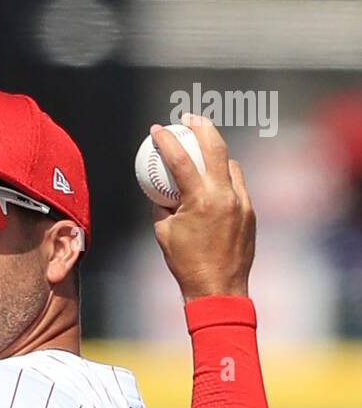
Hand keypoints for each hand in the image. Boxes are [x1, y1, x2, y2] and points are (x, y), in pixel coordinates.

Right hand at [150, 113, 255, 301]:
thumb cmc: (186, 264)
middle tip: (189, 119)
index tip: (157, 129)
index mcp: (200, 200)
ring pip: (230, 164)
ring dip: (216, 154)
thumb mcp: (163, 234)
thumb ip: (161, 205)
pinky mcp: (250, 211)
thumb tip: (159, 188)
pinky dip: (225, 179)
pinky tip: (215, 183)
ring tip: (204, 152)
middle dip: (201, 126)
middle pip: (215, 146)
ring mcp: (241, 202)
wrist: (218, 289)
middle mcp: (224, 195)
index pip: (180, 159)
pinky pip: (237, 185)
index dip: (167, 140)